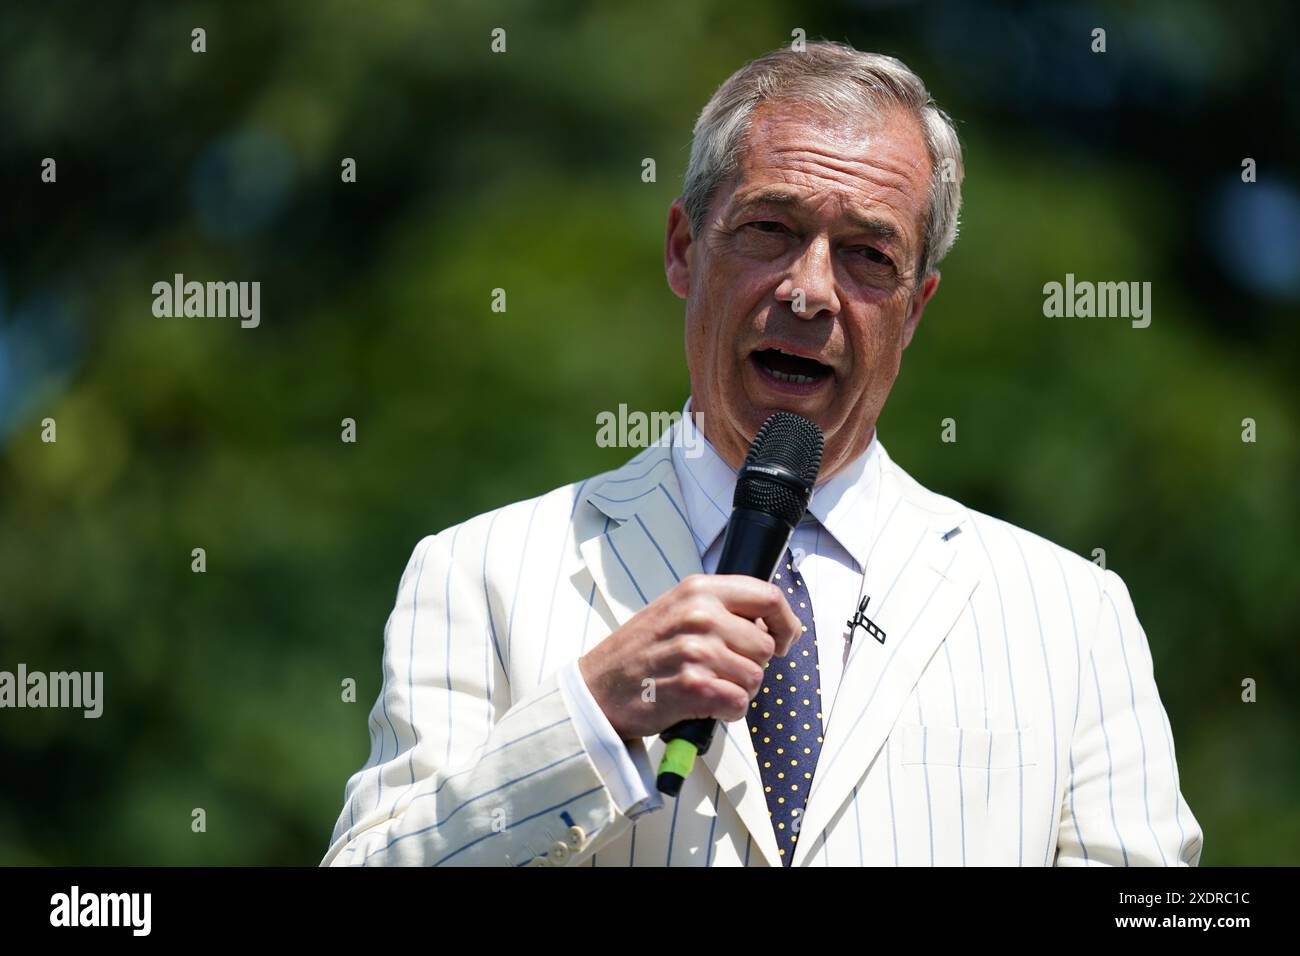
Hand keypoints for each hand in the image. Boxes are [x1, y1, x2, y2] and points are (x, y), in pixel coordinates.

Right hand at [577, 574, 800, 740]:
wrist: (596, 689)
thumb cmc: (638, 653)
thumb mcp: (675, 610)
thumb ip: (718, 609)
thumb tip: (768, 624)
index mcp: (698, 590)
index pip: (768, 597)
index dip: (785, 622)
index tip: (784, 639)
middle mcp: (700, 615)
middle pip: (765, 646)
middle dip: (751, 665)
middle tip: (720, 671)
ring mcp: (696, 651)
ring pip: (755, 677)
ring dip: (738, 690)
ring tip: (707, 687)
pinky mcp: (693, 687)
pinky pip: (739, 703)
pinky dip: (728, 712)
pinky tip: (704, 706)